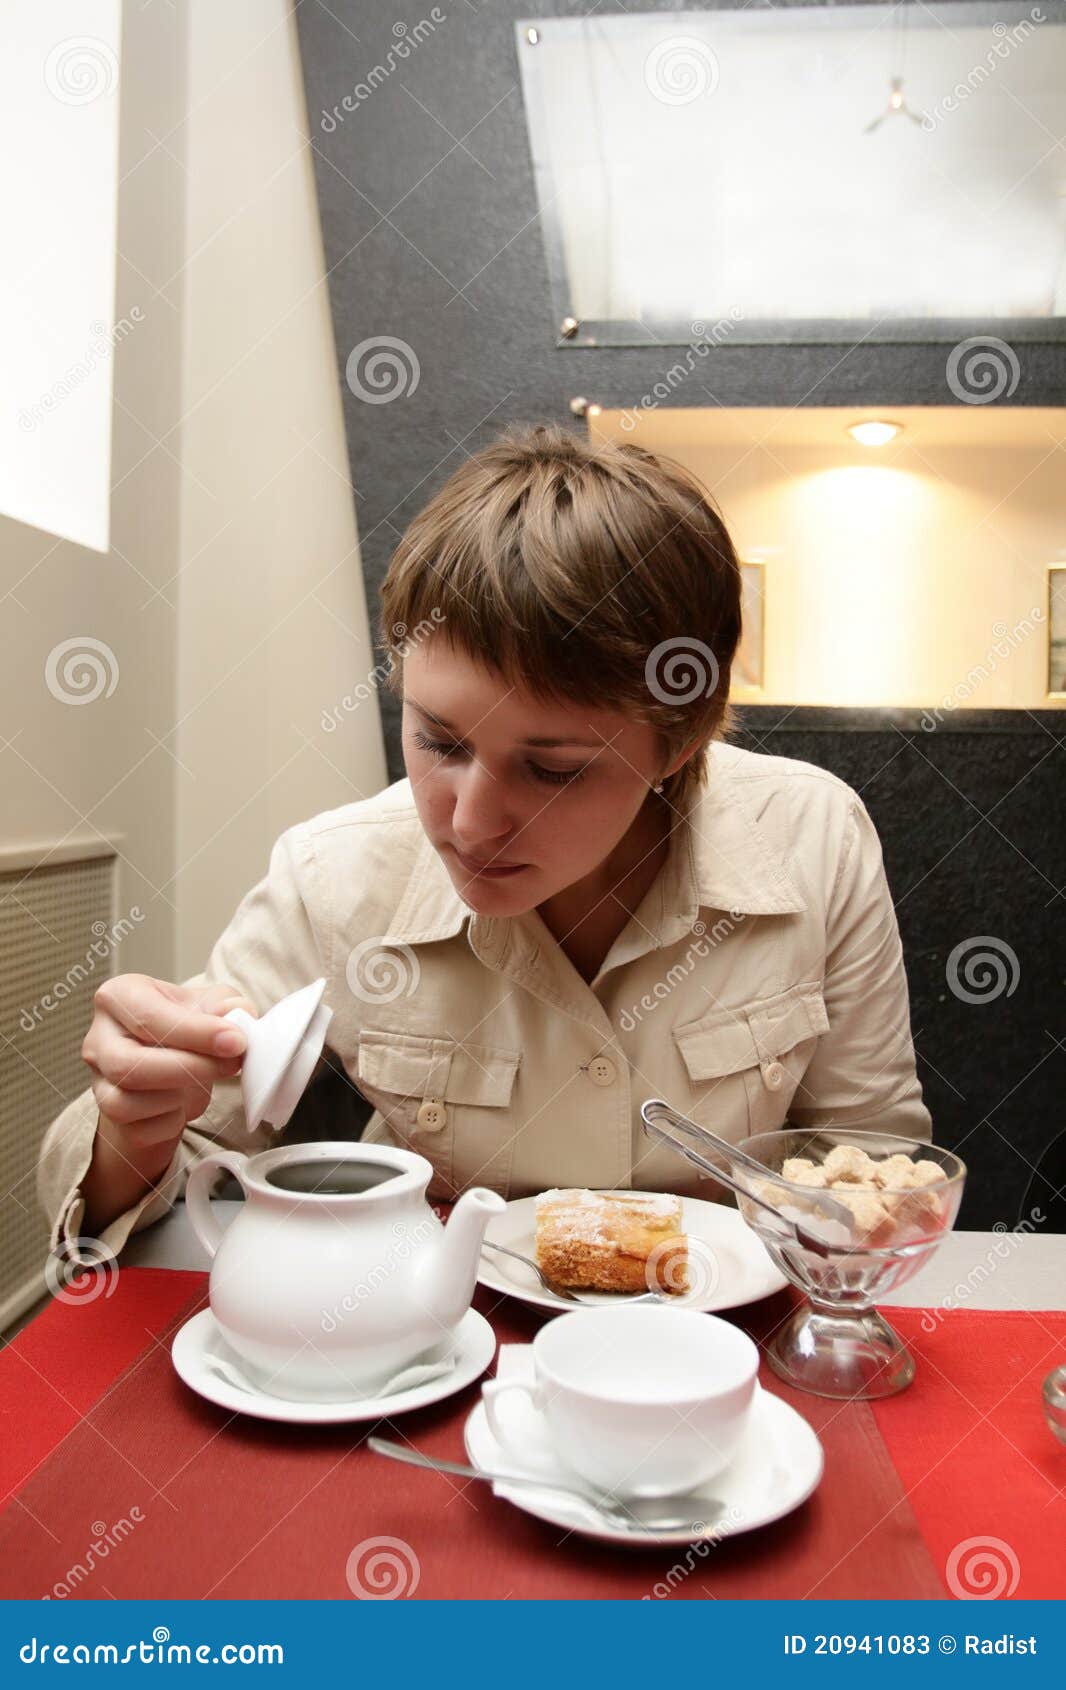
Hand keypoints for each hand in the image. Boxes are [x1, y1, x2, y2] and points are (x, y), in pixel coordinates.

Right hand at [81, 975, 257, 1148]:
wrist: (169, 1071)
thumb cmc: (184, 1030)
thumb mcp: (208, 1004)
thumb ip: (225, 1003)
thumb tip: (233, 1012)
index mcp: (118, 997)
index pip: (147, 1016)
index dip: (196, 1031)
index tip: (236, 1041)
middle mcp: (99, 1039)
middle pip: (128, 1065)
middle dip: (188, 1069)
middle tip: (231, 1065)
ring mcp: (99, 1082)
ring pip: (126, 1103)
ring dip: (178, 1097)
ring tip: (204, 1081)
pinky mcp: (110, 1118)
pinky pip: (140, 1130)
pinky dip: (171, 1121)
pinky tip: (185, 1102)